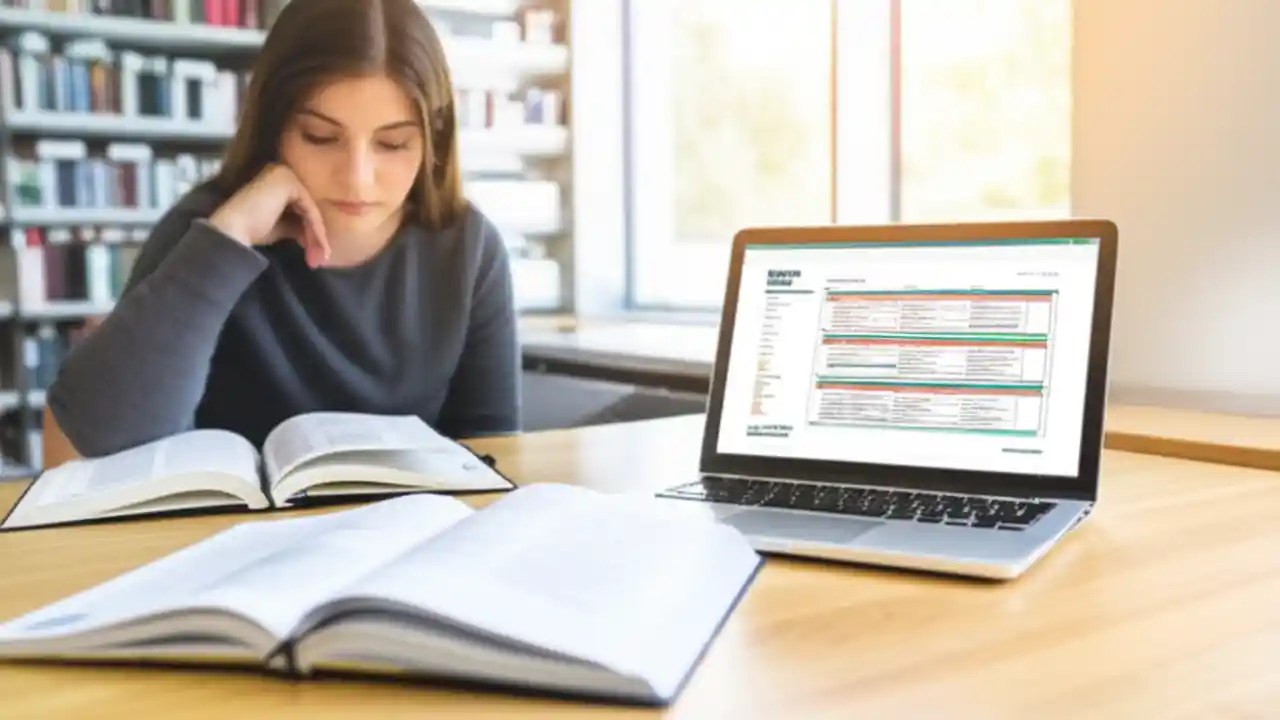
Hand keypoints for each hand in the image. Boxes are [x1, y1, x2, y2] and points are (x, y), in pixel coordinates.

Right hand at [208, 164, 330, 267]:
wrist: (232, 230)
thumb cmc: (251, 230)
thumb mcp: (280, 226)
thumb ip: (296, 224)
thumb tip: (313, 231)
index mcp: (277, 181)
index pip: (302, 206)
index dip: (311, 231)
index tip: (317, 252)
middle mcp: (281, 172)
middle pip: (308, 207)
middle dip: (316, 235)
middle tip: (321, 257)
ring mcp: (284, 174)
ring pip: (310, 209)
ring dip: (318, 235)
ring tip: (320, 256)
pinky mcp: (287, 180)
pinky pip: (308, 207)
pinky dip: (315, 227)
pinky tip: (316, 243)